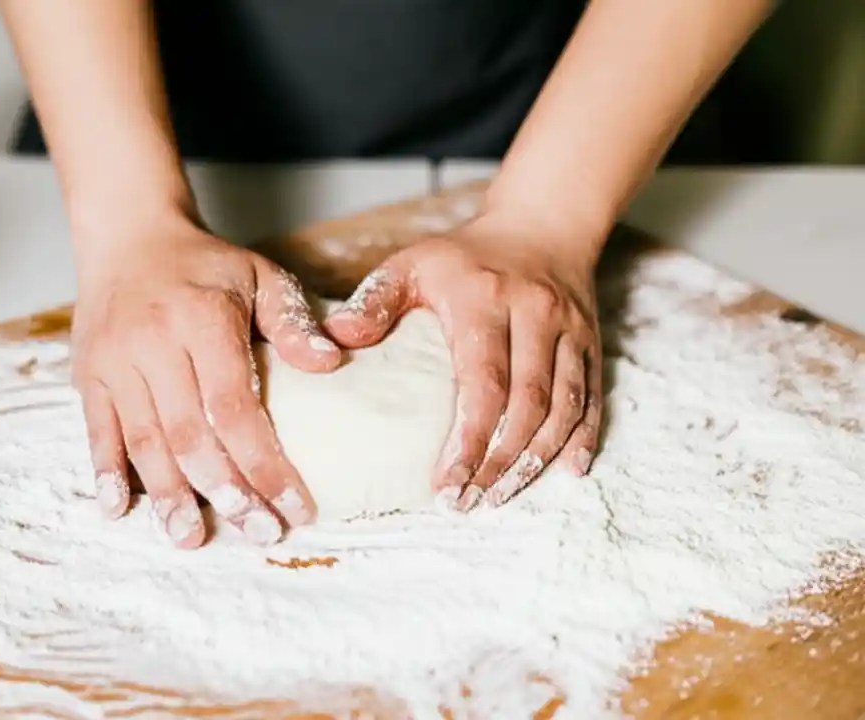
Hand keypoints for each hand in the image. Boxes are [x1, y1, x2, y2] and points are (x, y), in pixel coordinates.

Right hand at [72, 216, 341, 546]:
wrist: (128, 237)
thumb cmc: (204, 266)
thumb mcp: (259, 275)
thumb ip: (293, 322)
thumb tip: (331, 364)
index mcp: (203, 320)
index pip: (236, 406)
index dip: (265, 463)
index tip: (294, 507)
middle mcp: (154, 344)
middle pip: (190, 433)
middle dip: (225, 491)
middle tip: (256, 533)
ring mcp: (115, 362)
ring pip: (143, 440)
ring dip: (167, 495)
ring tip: (189, 538)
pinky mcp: (88, 374)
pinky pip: (96, 430)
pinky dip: (106, 472)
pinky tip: (119, 510)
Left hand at [323, 212, 602, 510]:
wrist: (542, 222)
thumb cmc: (463, 256)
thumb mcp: (411, 264)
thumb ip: (373, 302)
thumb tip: (336, 340)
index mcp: (485, 300)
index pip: (482, 383)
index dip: (469, 440)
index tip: (446, 484)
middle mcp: (535, 316)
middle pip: (526, 405)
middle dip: (498, 462)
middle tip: (468, 503)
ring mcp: (570, 332)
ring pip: (563, 408)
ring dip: (535, 460)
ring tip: (501, 497)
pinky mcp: (591, 343)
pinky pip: (593, 398)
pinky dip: (582, 439)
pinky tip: (567, 473)